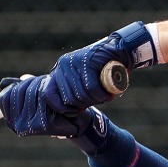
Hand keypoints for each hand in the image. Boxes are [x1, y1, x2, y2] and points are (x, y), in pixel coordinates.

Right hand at [0, 75, 93, 136]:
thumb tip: (7, 83)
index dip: (17, 86)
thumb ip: (20, 87)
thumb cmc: (53, 105)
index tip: (30, 86)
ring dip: (42, 86)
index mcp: (12, 121)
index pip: (4, 97)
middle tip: (44, 86)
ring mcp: (30, 127)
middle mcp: (18, 126)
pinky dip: (51, 92)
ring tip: (50, 91)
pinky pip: (43, 98)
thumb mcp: (33, 94)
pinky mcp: (44, 125)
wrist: (77, 120)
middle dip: (32, 84)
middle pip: (18, 92)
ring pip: (31, 93)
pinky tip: (57, 97)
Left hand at [42, 22, 156, 117]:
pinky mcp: (86, 62)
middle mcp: (62, 66)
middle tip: (98, 100)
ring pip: (81, 95)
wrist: (119, 50)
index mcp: (58, 73)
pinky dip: (102, 95)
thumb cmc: (102, 72)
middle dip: (85, 104)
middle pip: (69, 99)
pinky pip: (91, 88)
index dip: (64, 108)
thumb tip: (68, 116)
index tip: (79, 110)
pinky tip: (109, 94)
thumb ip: (75, 94)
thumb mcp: (84, 84)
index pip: (49, 95)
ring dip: (96, 100)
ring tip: (105, 96)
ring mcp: (73, 63)